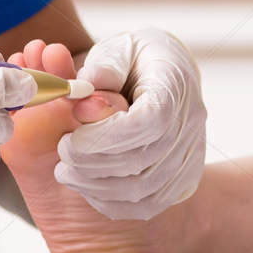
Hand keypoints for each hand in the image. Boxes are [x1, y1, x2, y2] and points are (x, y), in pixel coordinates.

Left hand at [31, 29, 205, 220]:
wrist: (169, 71)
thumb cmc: (137, 56)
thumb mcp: (120, 46)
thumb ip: (104, 67)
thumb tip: (85, 98)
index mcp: (175, 85)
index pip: (148, 124)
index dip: (105, 137)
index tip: (71, 136)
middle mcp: (190, 124)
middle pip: (143, 162)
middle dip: (92, 162)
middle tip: (62, 150)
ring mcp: (190, 156)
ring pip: (143, 191)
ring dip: (96, 186)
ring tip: (67, 170)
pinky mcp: (182, 179)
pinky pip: (148, 205)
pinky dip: (112, 202)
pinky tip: (87, 185)